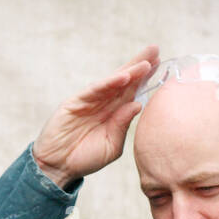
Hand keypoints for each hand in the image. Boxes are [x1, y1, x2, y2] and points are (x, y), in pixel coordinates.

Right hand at [31, 46, 160, 188]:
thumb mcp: (111, 146)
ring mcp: (88, 102)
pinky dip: (108, 83)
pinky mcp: (74, 103)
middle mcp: (103, 103)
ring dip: (128, 71)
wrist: (58, 168)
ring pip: (111, 82)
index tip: (160, 64)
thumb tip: (137, 105)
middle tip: (155, 50)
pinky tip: (123, 77)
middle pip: (124, 81)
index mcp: (113, 113)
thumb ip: (122, 126)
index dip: (145, 78)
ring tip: (145, 63)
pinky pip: (93, 91)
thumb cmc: (84, 159)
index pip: (132, 91)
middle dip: (139, 66)